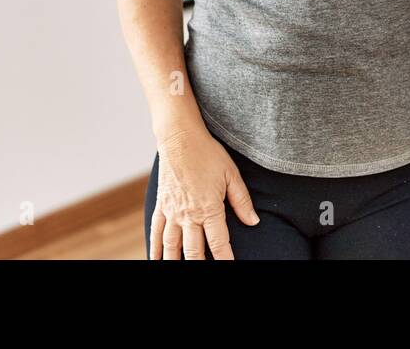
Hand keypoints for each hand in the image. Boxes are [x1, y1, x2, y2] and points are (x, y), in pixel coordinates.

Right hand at [148, 127, 259, 259]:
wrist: (179, 138)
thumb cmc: (208, 154)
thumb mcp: (231, 174)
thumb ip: (242, 201)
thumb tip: (253, 221)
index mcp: (209, 208)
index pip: (218, 242)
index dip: (225, 259)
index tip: (229, 267)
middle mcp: (188, 214)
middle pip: (194, 251)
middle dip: (199, 265)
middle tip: (205, 272)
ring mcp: (172, 212)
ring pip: (172, 246)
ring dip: (175, 262)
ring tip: (178, 271)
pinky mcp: (161, 205)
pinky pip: (156, 232)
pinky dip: (155, 248)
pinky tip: (156, 259)